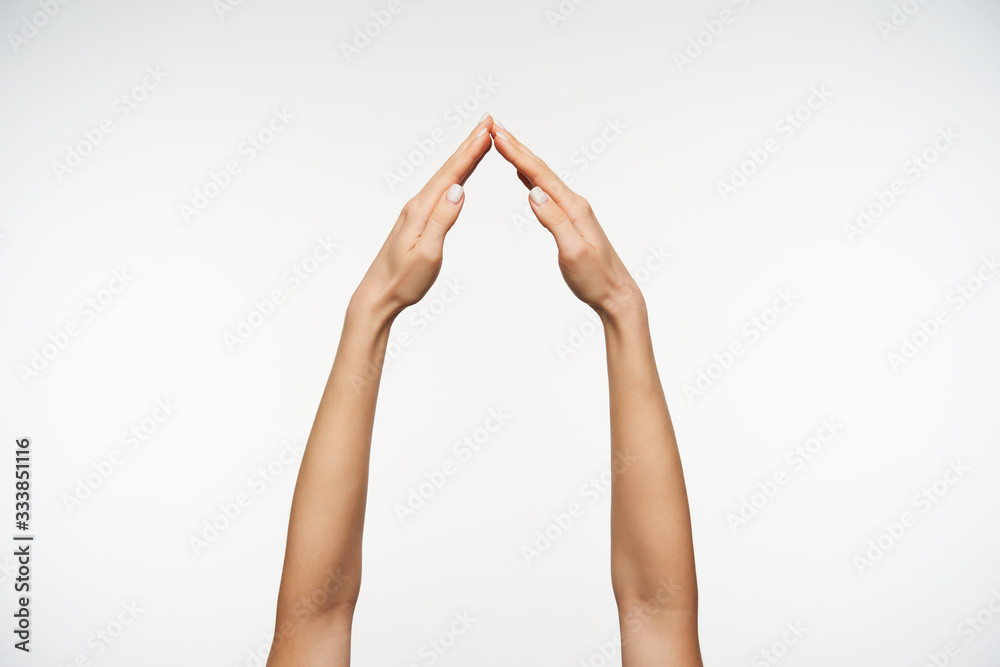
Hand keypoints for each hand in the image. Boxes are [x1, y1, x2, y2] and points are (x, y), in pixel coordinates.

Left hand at [349, 117, 493, 324]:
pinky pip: (441, 190)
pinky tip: (459, 176)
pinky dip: (454, 176)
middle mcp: (418, 205)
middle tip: (488, 121)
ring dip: (463, 157)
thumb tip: (458, 189)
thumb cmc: (403, 281)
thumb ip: (442, 220)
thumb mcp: (427, 253)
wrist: (378, 295)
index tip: (487, 129)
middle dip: (470, 144)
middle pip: (449, 169)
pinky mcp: (418, 221)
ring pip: (445, 177)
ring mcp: (417, 212)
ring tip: (479, 140)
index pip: (452, 174)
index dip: (471, 150)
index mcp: (422, 210)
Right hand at [491, 123, 645, 320]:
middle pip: (541, 170)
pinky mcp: (570, 221)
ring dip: (523, 160)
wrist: (615, 295)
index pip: (540, 176)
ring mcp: (573, 211)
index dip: (517, 154)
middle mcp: (574, 204)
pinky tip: (525, 176)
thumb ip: (554, 221)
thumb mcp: (572, 252)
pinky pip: (546, 193)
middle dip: (517, 148)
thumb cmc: (595, 278)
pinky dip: (532, 179)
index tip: (497, 135)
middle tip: (495, 128)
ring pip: (542, 179)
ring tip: (505, 144)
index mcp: (573, 208)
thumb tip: (534, 193)